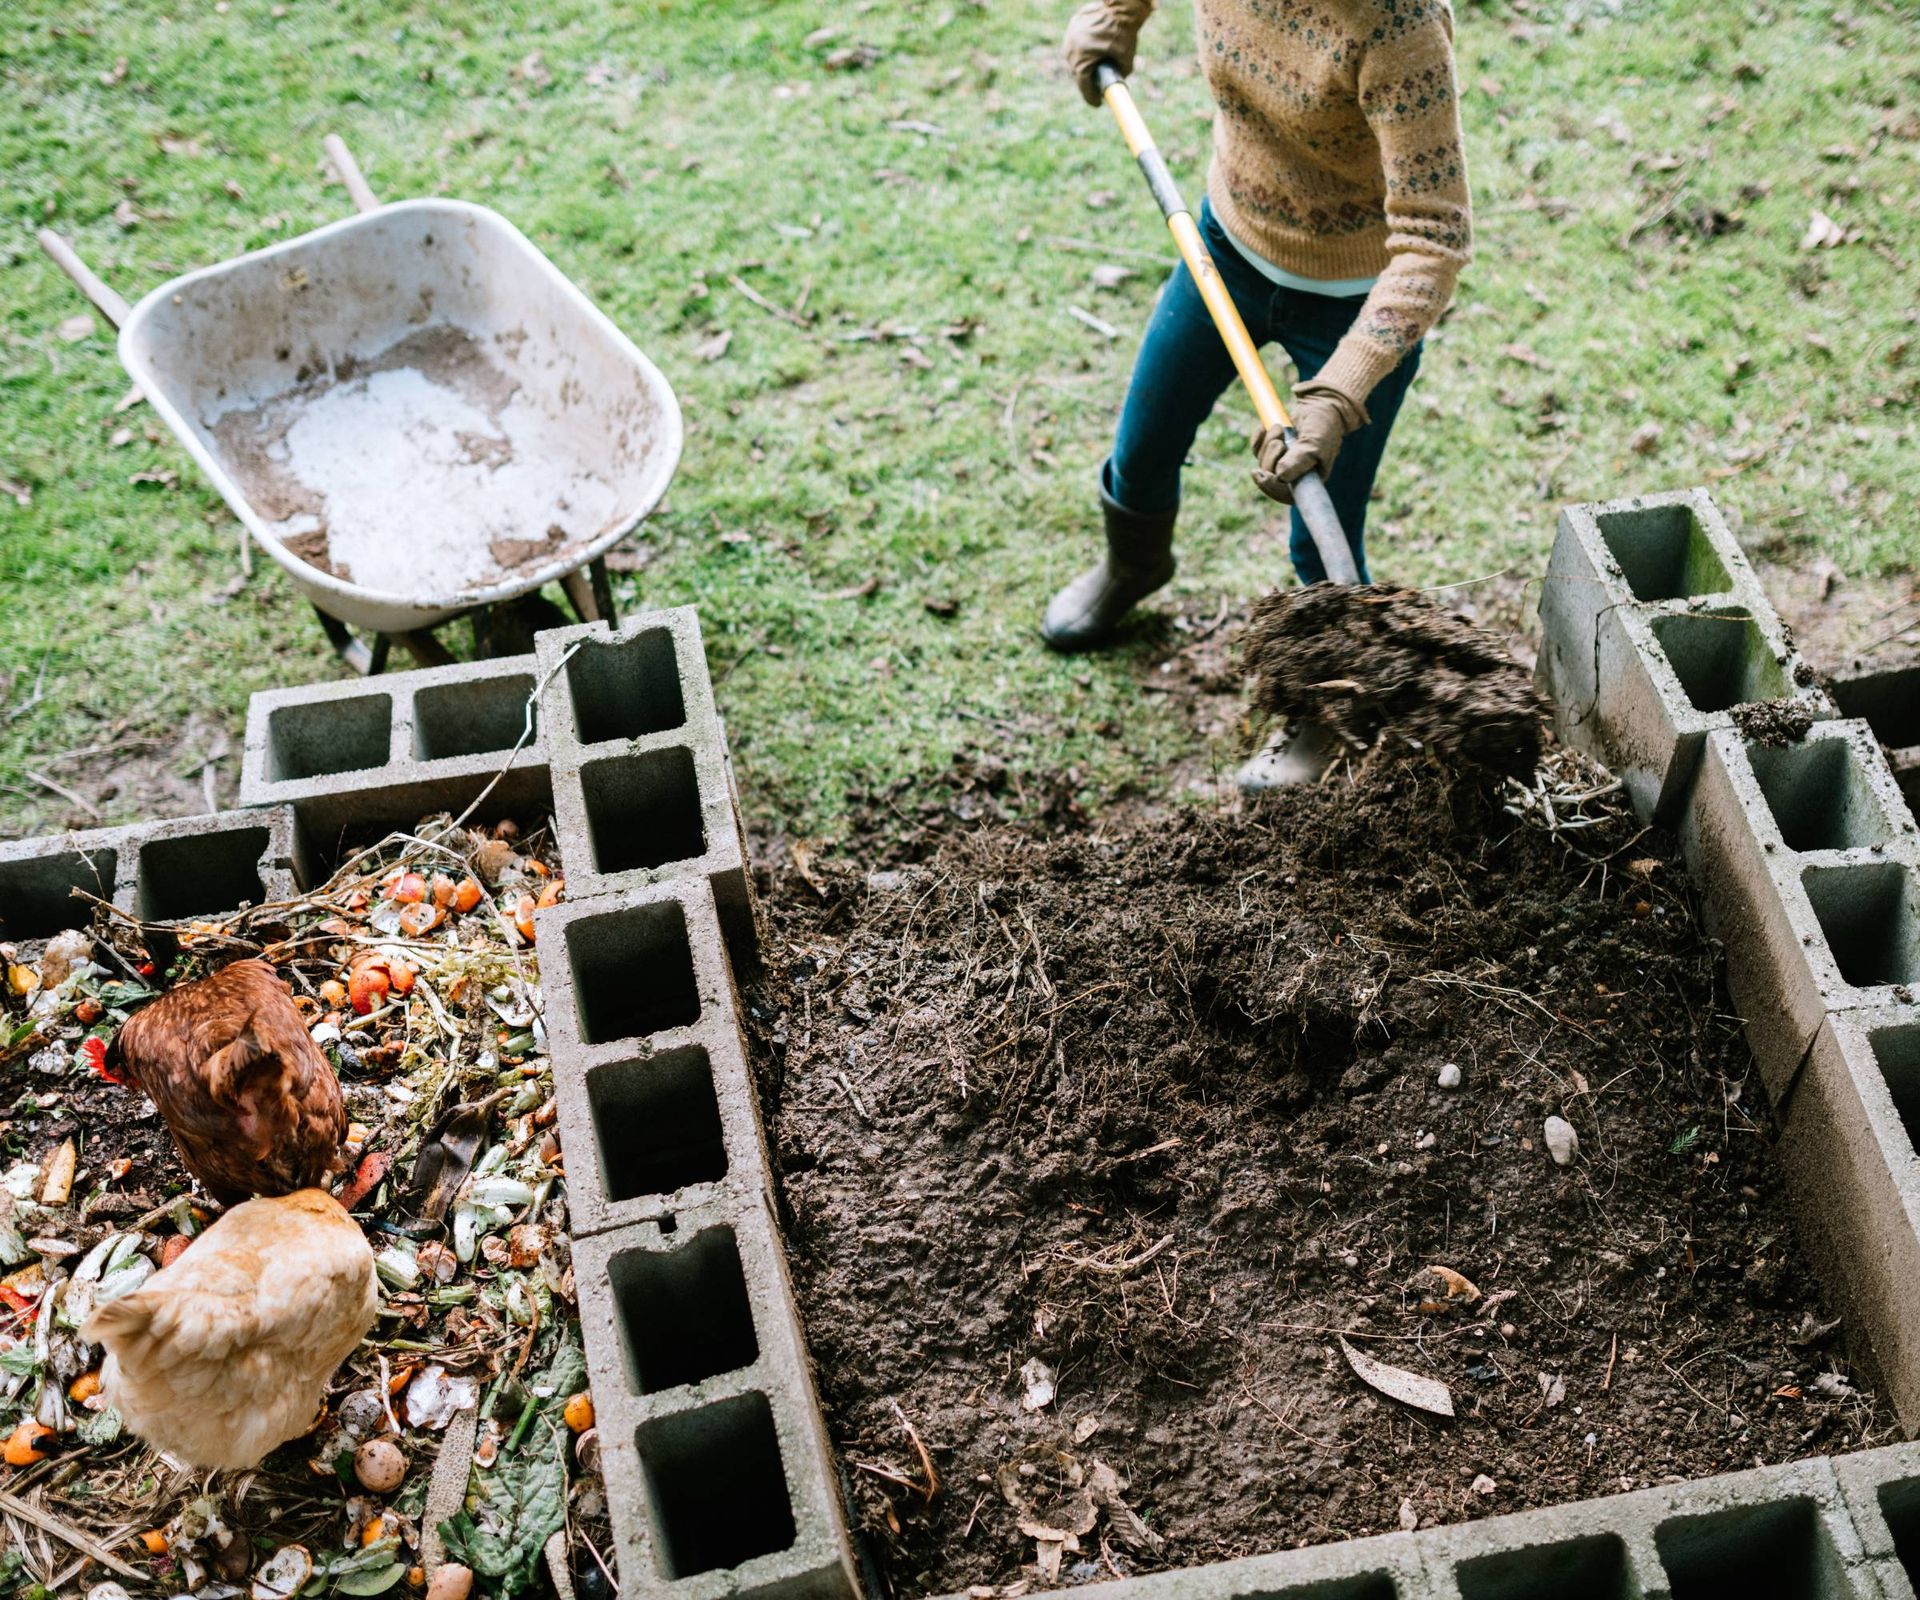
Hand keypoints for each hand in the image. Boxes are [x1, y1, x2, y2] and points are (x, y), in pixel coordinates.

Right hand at [1062, 1, 1151, 107]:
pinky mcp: (1072, 25)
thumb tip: (1117, 88)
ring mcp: (1070, 37)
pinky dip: (1082, 47)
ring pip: (1074, 57)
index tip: (1097, 104)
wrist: (1122, 7)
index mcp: (1082, 63)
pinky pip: (1075, 42)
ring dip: (1082, 63)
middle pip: (1077, 73)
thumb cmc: (1125, 34)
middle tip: (1096, 86)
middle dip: (1087, 80)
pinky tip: (1090, 49)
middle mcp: (1071, 51)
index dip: (1092, 98)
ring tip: (1093, 67)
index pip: (1084, 87)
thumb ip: (1121, 76)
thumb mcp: (1126, 61)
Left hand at [1249, 380, 1369, 504]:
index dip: (1272, 488)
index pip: (1286, 495)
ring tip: (1280, 429)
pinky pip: (1256, 450)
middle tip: (1280, 441)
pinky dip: (1259, 438)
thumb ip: (1300, 459)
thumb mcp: (1315, 442)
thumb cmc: (1324, 426)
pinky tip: (1266, 428)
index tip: (1264, 476)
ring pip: (1261, 463)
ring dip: (1267, 444)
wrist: (1320, 405)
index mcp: (1308, 480)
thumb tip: (1280, 476)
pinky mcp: (1272, 450)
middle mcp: (1294, 475)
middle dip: (1270, 458)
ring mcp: (1281, 463)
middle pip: (1270, 478)